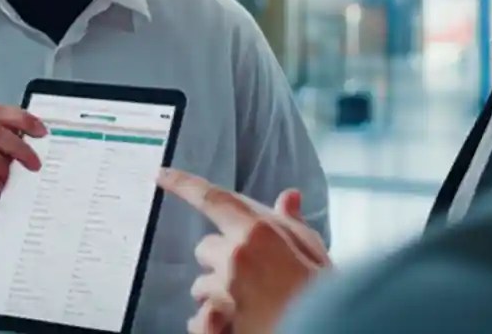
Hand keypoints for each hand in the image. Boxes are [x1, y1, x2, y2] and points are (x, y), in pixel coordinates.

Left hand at [158, 169, 331, 333]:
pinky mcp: (218, 320)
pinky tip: (233, 326)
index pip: (212, 198)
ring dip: (216, 294)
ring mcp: (224, 288)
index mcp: (259, 231)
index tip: (161, 174)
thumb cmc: (322, 293)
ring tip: (249, 305)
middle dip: (219, 260)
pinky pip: (197, 318)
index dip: (183, 183)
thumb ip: (293, 223)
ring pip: (201, 285)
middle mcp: (236, 255)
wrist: (330, 327)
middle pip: (204, 247)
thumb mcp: (314, 252)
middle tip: (248, 277)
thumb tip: (289, 195)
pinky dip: (211, 325)